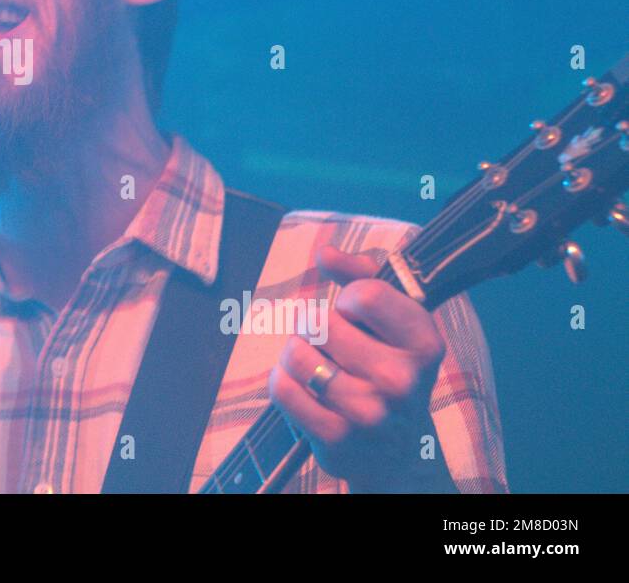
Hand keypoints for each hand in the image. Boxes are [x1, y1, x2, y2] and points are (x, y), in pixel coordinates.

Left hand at [267, 246, 451, 491]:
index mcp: (423, 343)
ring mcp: (369, 412)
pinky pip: (282, 388)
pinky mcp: (337, 438)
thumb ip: (361, 275)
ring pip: (296, 352)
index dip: (347, 299)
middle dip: (313, 326)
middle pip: (320, 322)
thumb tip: (326, 253)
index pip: (364, 293)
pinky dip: (283, 382)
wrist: (396, 452)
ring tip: (317, 366)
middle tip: (330, 345)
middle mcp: (401, 380)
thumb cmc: (387, 368)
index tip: (353, 315)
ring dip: (296, 354)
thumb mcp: (392, 320)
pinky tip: (304, 390)